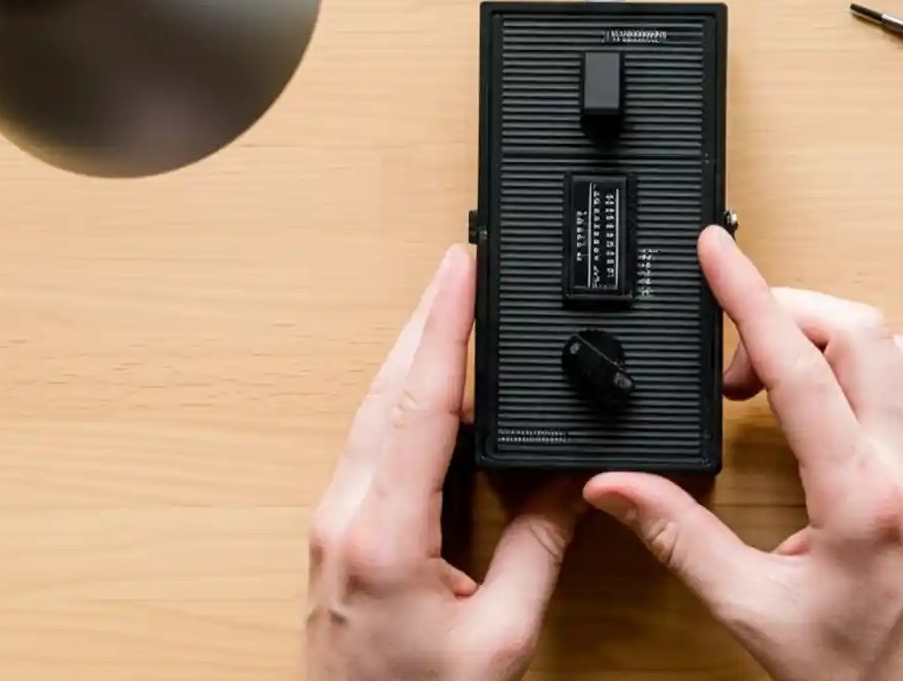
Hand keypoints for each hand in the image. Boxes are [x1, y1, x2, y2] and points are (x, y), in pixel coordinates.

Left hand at [307, 247, 584, 680]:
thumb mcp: (500, 636)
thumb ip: (539, 549)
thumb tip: (570, 480)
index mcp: (386, 534)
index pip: (422, 404)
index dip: (445, 327)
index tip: (460, 270)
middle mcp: (346, 515)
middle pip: (388, 391)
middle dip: (425, 320)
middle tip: (458, 267)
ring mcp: (333, 520)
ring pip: (374, 411)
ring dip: (412, 355)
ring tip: (451, 311)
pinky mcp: (336, 529)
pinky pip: (370, 441)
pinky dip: (404, 398)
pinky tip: (429, 388)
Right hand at [584, 228, 902, 680]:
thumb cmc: (861, 674)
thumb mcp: (752, 609)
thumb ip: (678, 538)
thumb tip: (616, 488)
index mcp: (858, 492)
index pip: (798, 363)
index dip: (746, 296)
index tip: (715, 253)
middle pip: (858, 331)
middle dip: (786, 313)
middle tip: (731, 360)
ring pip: (898, 347)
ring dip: (832, 337)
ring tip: (776, 377)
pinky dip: (875, 366)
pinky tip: (839, 399)